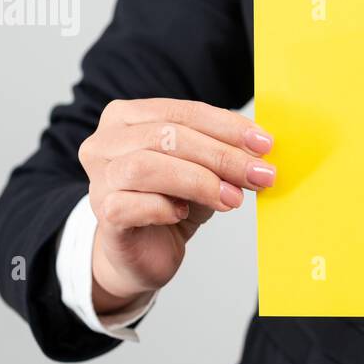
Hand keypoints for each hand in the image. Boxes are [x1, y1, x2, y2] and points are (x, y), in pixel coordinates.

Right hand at [77, 98, 274, 313]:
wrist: (147, 251)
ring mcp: (100, 178)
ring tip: (232, 198)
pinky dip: (164, 207)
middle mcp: (106, 142)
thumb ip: (224, 151)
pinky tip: (182, 214)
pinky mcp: (102, 213)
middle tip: (258, 175)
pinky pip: (130, 204)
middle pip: (166, 136)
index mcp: (129, 117)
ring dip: (198, 181)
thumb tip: (260, 147)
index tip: (264, 145)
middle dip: (221, 155)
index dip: (227, 127)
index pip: (183, 112)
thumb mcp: (204, 169)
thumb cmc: (173, 202)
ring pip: (145, 166)